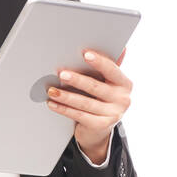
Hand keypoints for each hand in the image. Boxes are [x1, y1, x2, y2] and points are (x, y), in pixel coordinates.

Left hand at [48, 47, 132, 165]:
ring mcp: (113, 114)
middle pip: (96, 87)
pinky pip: (79, 115)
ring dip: (66, 96)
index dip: (99, 62)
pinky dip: (64, 109)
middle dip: (77, 80)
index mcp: (125, 84)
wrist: (99, 129)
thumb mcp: (106, 83)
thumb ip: (107, 68)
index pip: (112, 70)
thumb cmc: (100, 99)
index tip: (85, 54)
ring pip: (85, 103)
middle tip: (61, 73)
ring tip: (52, 90)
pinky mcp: (101, 126)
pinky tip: (52, 103)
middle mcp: (122, 99)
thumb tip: (119, 47)